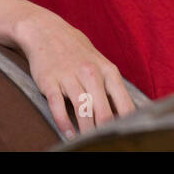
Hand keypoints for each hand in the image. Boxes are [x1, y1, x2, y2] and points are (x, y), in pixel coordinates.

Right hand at [13, 9, 137, 139]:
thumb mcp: (99, 63)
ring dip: (86, 131)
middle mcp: (90, 73)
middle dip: (105, 132)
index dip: (127, 124)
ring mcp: (69, 76)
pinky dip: (64, 123)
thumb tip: (127, 112)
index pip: (123, 103)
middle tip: (105, 143)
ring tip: (88, 143)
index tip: (127, 136)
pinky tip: (68, 134)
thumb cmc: (76, 50)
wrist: (46, 30)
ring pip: (82, 110)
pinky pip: (57, 106)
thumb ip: (112, 86)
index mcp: (107, 70)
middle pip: (103, 111)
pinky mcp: (50, 81)